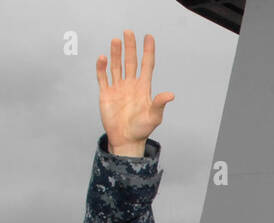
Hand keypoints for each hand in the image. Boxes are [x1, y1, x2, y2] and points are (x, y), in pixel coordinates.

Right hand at [96, 31, 174, 156]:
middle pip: (131, 61)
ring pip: (117, 66)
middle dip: (130, 47)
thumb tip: (171, 95)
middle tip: (129, 32)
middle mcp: (131, 85)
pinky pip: (103, 77)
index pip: (146, 65)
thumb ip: (159, 103)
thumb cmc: (142, 129)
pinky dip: (102, 68)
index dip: (148, 51)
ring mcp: (118, 88)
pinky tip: (102, 58)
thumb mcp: (154, 116)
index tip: (148, 37)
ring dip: (116, 54)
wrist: (126, 139)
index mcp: (143, 88)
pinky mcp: (106, 94)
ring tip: (116, 40)